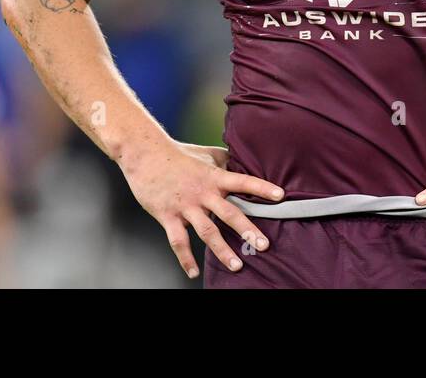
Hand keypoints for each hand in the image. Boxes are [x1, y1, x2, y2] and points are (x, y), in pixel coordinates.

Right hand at [119, 138, 283, 278]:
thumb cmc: (178, 153)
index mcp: (213, 176)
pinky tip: (194, 272)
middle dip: (247, 230)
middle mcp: (202, 192)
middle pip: (229, 213)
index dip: (261, 188)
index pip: (243, 181)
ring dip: (222, 250)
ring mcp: (185, 206)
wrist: (145, 154)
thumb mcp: (205, 153)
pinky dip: (186, 259)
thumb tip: (242, 162)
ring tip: (237, 265)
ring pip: (207, 231)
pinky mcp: (167, 216)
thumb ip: (225, 161)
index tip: (280, 196)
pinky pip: (178, 242)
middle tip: (264, 245)